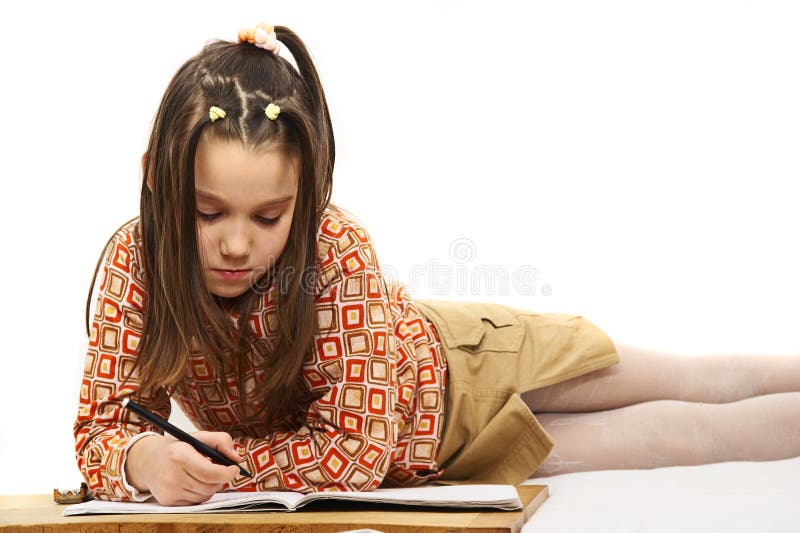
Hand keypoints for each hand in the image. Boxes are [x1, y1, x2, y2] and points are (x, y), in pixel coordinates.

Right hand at [125, 431, 241, 505]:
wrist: (146, 461)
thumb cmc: (177, 447)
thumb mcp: (197, 436)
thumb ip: (221, 441)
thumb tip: (237, 458)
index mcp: (179, 455)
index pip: (210, 472)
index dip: (227, 473)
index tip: (234, 468)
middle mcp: (172, 475)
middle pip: (210, 486)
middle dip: (220, 478)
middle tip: (220, 469)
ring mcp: (169, 491)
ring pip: (205, 495)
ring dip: (211, 486)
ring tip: (204, 474)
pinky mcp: (168, 501)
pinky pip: (195, 501)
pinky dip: (200, 493)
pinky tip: (193, 482)